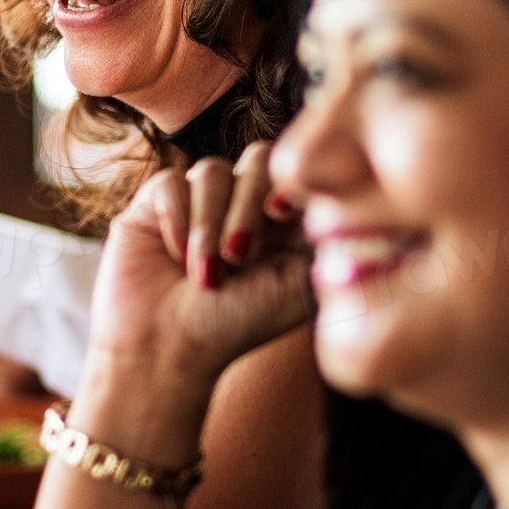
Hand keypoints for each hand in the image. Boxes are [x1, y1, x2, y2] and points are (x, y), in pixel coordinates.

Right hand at [89, 143, 311, 390]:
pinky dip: (178, 220)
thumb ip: (325, 244)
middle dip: (248, 207)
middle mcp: (239, 203)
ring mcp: (197, 199)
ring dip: (210, 224)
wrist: (167, 348)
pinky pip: (172, 182)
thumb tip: (352, 209)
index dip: (290, 184)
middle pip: (257, 160)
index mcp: (279, 220)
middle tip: (239, 255)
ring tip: (206, 274)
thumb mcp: (295, 288)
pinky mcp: (155, 202)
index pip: (294, 173)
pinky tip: (175, 256)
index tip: (282, 215)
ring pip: (212, 172)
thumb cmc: (235, 326)